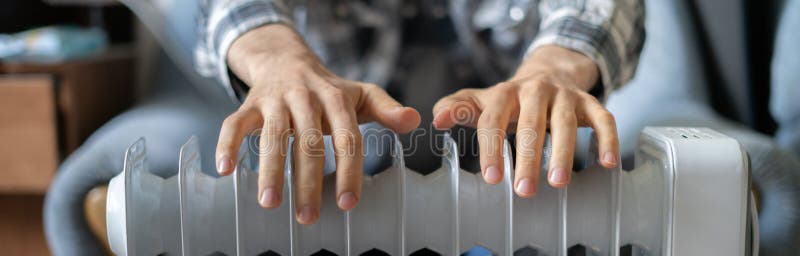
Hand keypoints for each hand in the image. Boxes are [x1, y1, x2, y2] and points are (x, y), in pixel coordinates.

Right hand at [217, 24, 420, 223]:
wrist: (287, 59)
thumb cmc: (328, 88)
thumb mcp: (361, 95)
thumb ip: (386, 110)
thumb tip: (415, 121)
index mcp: (336, 99)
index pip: (347, 138)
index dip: (349, 171)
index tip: (348, 203)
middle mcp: (306, 97)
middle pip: (308, 143)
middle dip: (308, 181)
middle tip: (308, 217)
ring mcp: (275, 100)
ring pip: (272, 136)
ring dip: (271, 170)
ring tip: (270, 203)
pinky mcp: (249, 103)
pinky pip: (234, 123)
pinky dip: (227, 144)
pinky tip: (225, 171)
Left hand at [432, 45, 618, 197]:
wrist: (549, 71)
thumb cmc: (509, 99)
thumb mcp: (481, 101)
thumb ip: (457, 108)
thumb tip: (437, 119)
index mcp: (504, 92)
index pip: (493, 119)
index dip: (491, 148)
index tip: (493, 178)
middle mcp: (535, 89)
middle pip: (530, 124)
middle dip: (527, 158)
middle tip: (524, 190)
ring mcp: (564, 95)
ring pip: (565, 122)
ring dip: (562, 153)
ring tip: (557, 183)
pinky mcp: (589, 101)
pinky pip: (603, 118)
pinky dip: (607, 139)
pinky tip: (607, 164)